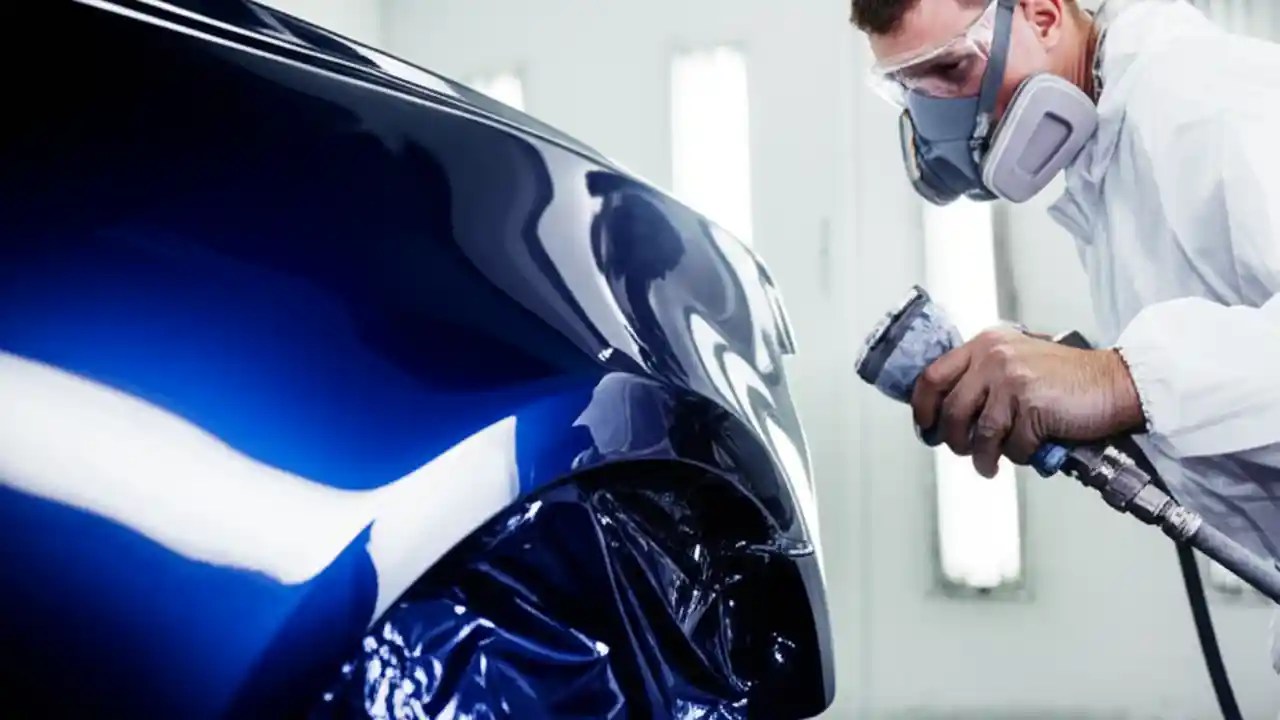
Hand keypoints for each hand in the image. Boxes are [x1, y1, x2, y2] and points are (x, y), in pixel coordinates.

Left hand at [911, 327, 1144, 477]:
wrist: (1114, 382)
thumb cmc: (1066, 378)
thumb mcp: (1016, 361)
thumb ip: (983, 378)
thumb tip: (949, 414)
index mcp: (985, 345)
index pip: (933, 376)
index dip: (922, 407)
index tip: (925, 426)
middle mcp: (994, 358)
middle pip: (952, 411)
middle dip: (954, 440)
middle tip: (963, 450)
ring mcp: (1013, 380)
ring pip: (980, 433)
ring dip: (983, 457)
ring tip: (990, 465)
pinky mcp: (1033, 404)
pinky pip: (1012, 445)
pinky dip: (1019, 455)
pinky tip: (1029, 451)